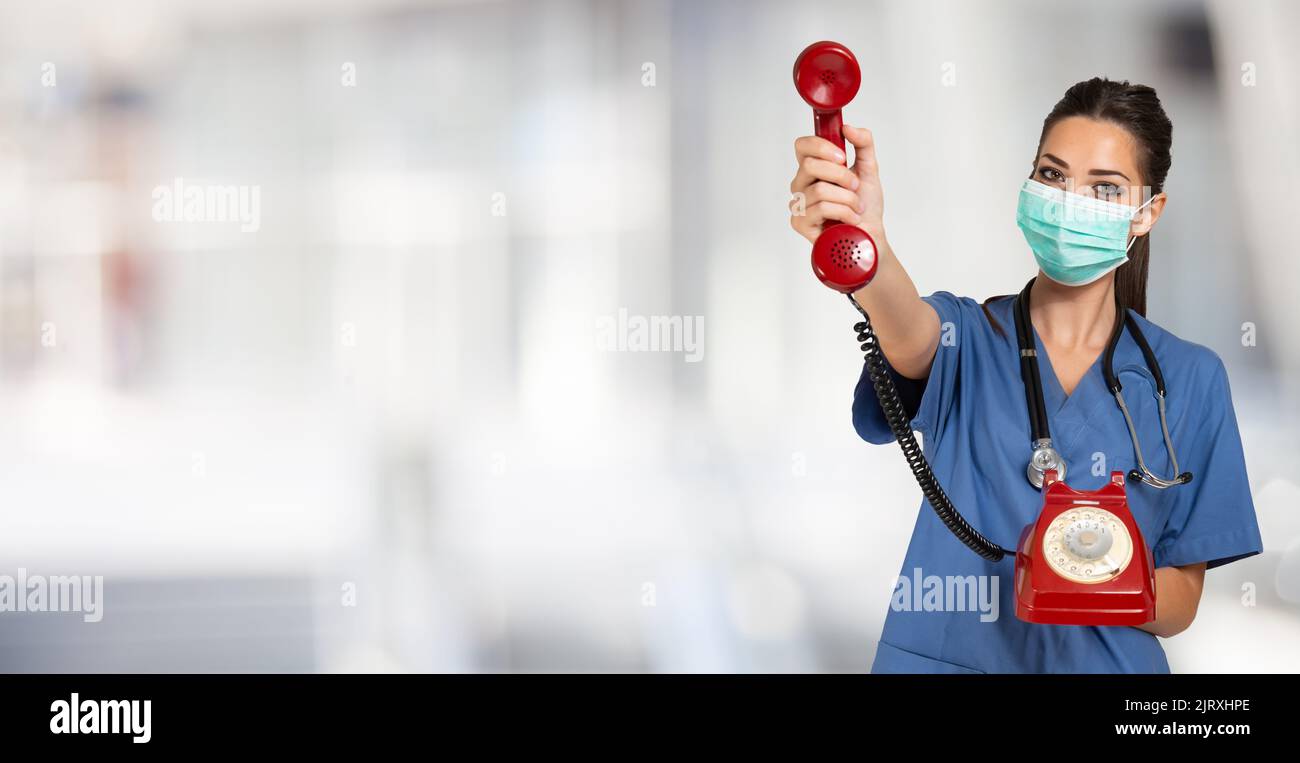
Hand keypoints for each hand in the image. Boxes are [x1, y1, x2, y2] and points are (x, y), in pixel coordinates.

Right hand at [788, 123, 883, 243]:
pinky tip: (850, 219)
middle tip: (855, 186)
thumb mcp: (869, 168)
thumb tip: (847, 127)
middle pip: (810, 165)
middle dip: (841, 175)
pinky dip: (844, 212)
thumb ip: (863, 143)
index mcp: (813, 168)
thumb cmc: (866, 205)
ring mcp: (798, 204)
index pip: (802, 145)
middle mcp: (801, 184)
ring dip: (848, 198)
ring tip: (856, 207)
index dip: (821, 146)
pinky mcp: (800, 223)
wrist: (871, 234)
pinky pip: (820, 209)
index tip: (842, 156)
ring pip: (819, 189)